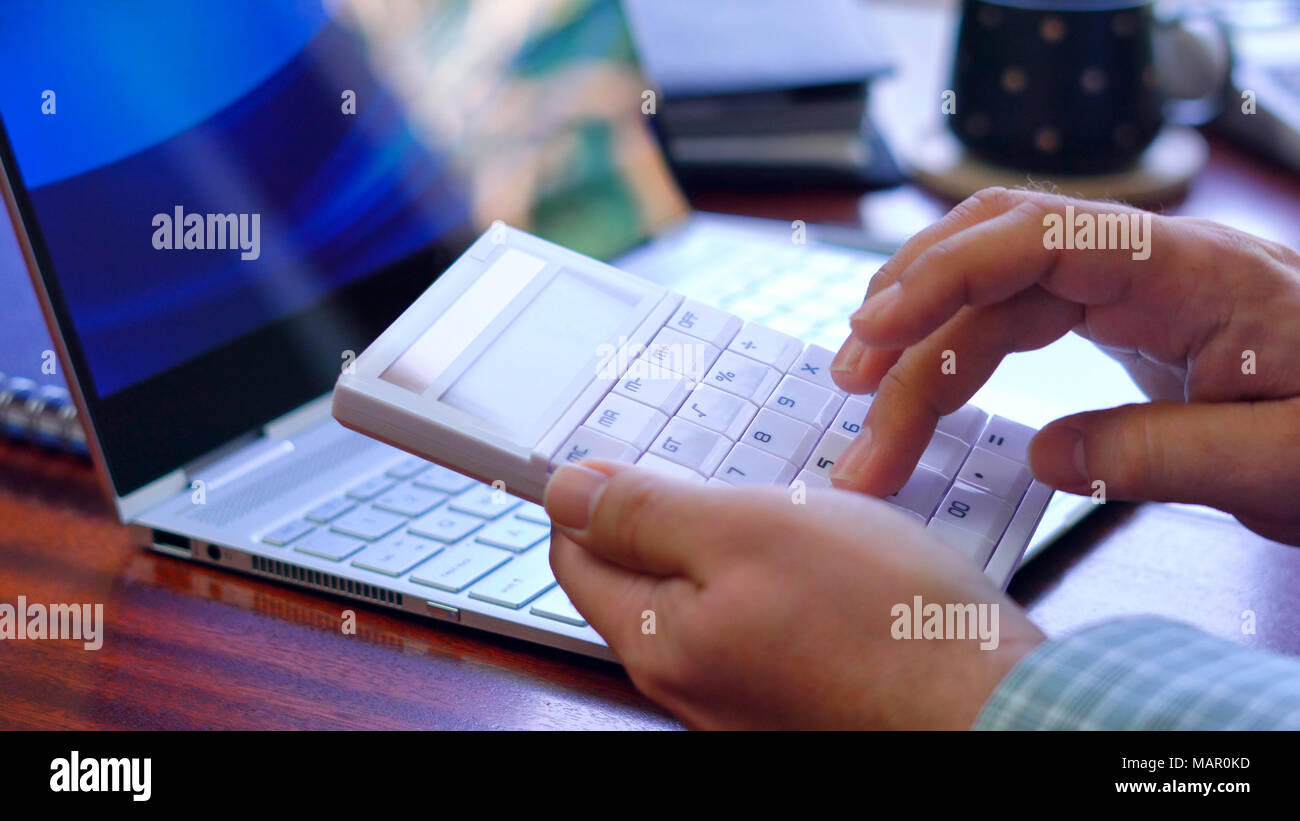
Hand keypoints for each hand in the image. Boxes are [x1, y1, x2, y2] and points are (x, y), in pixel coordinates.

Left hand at [543, 460, 1044, 728]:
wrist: (994, 709)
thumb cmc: (881, 622)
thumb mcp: (747, 531)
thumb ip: (645, 512)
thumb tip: (564, 490)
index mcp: (657, 641)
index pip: (575, 555)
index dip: (588, 492)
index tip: (621, 450)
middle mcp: (688, 683)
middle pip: (638, 579)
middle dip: (663, 515)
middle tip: (721, 472)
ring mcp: (742, 697)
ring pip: (705, 598)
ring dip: (727, 545)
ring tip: (784, 510)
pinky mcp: (796, 697)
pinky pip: (758, 625)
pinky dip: (774, 581)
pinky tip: (823, 561)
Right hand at [830, 188, 1299, 544]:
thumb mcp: (1286, 464)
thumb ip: (1168, 458)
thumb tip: (1046, 458)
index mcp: (1191, 272)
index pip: (1039, 237)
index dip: (944, 275)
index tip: (874, 332)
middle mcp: (1147, 262)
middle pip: (993, 265)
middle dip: (910, 326)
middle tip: (855, 403)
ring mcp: (1130, 285)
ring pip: (993, 286)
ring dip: (920, 337)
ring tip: (866, 397)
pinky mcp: (1121, 315)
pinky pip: (1016, 311)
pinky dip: (958, 345)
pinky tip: (926, 379)